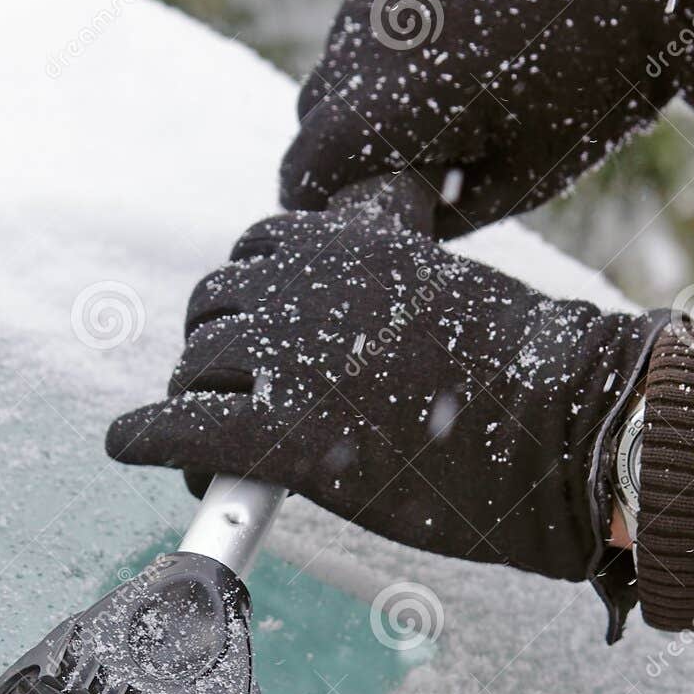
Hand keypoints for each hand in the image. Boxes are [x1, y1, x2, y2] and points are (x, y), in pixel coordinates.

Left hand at [106, 209, 659, 584]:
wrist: (566, 431)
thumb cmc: (532, 383)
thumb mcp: (453, 301)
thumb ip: (390, 299)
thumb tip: (358, 344)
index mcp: (358, 242)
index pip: (260, 250)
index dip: (245, 302)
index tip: (246, 338)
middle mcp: (311, 286)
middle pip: (215, 310)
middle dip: (212, 356)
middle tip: (221, 403)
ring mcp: (292, 359)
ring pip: (195, 370)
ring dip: (188, 405)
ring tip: (203, 450)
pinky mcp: (281, 435)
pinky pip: (180, 428)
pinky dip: (143, 436)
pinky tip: (127, 445)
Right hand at [280, 0, 693, 230]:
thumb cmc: (597, 76)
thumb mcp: (523, 175)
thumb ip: (445, 208)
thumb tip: (405, 220)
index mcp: (385, 106)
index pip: (304, 175)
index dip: (322, 207)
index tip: (357, 218)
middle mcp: (366, 37)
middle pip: (318, 112)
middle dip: (351, 146)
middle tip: (414, 166)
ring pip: (345, 56)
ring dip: (376, 87)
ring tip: (454, 98)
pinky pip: (378, 7)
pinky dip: (405, 37)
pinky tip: (466, 44)